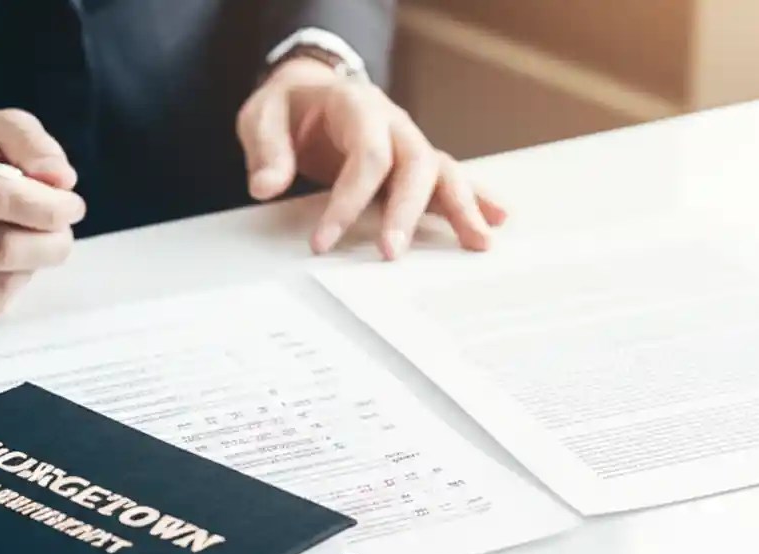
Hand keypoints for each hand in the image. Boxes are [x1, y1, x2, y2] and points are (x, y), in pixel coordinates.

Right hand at [0, 109, 85, 315]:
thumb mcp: (4, 128)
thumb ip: (36, 146)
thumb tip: (61, 181)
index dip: (46, 208)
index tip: (72, 206)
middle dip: (50, 244)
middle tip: (61, 231)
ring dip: (31, 266)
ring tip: (31, 241)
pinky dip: (9, 286)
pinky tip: (3, 261)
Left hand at [237, 58, 506, 259]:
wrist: (311, 93)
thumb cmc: (289, 109)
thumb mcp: (263, 116)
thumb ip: (266, 150)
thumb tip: (266, 186)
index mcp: (357, 105)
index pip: (366, 154)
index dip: (348, 200)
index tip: (323, 241)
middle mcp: (393, 122)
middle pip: (415, 162)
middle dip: (407, 211)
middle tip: (392, 254)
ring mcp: (409, 143)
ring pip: (442, 171)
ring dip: (461, 207)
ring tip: (478, 242)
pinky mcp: (415, 164)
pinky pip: (450, 179)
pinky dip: (475, 199)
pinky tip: (496, 220)